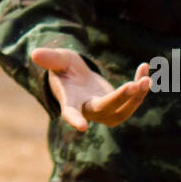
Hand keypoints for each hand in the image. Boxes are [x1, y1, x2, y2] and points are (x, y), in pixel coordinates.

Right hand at [32, 48, 150, 131]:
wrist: (77, 78)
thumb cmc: (64, 70)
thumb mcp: (58, 61)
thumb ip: (50, 59)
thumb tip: (34, 54)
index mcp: (70, 102)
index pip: (71, 112)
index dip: (75, 120)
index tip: (82, 127)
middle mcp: (88, 110)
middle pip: (105, 109)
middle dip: (119, 99)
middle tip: (133, 85)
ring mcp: (105, 110)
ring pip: (123, 111)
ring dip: (136, 97)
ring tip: (146, 79)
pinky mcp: (118, 104)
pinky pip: (132, 100)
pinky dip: (140, 86)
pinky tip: (145, 69)